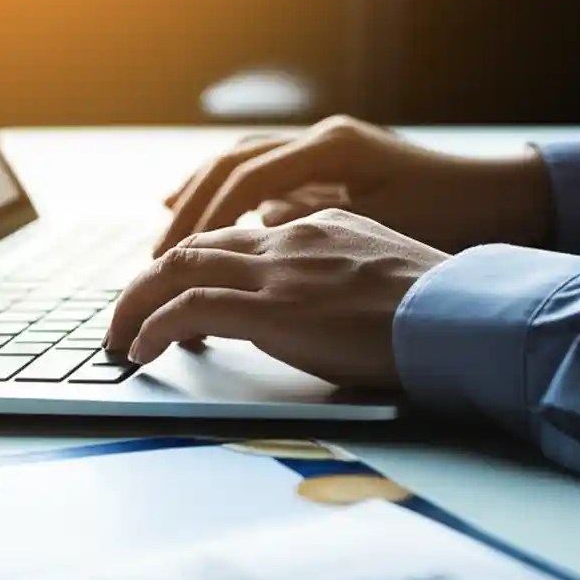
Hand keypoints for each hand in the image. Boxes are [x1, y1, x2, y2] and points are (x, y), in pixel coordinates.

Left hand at [107, 209, 448, 388]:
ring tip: (118, 336)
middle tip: (126, 313)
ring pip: (177, 271)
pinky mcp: (271, 309)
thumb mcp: (383, 265)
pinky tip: (139, 351)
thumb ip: (340, 266)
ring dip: (136, 304)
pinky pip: (188, 312)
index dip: (193, 262)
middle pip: (192, 247)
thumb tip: (317, 289)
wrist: (461, 313)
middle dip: (149, 280)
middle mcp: (287, 241)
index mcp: (315, 228)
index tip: (173, 287)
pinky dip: (152, 329)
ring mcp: (276, 273)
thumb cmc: (438, 304)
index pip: (233, 238)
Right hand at [155, 115, 552, 256]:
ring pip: (243, 163)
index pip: (244, 182)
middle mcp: (323, 139)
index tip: (172, 263)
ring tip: (165, 227)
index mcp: (332, 149)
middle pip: (232, 165)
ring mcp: (327, 149)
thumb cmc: (455, 221)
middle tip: (156, 256)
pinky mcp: (333, 166)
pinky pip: (267, 175)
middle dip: (189, 210)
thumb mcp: (382, 236)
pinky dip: (233, 195)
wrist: (505, 200)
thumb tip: (260, 232)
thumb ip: (314, 235)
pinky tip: (218, 219)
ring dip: (202, 194)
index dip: (202, 224)